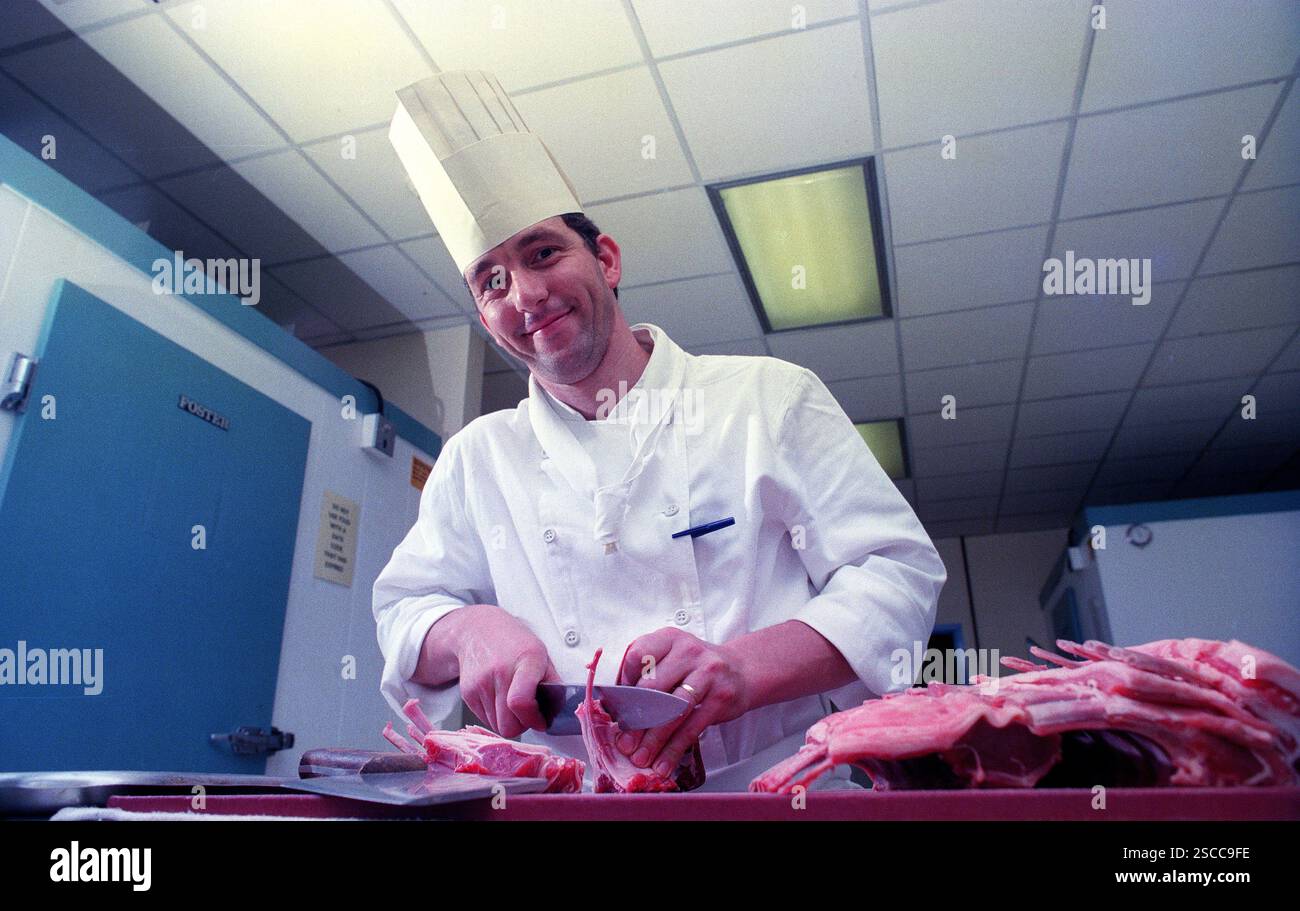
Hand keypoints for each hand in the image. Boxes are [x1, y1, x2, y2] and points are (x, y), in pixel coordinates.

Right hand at [448, 604, 559, 738]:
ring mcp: (480, 683)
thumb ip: (552, 683)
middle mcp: (500, 672)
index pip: (521, 702)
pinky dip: (495, 716)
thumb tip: (557, 713)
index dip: (533, 719)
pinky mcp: (467, 693)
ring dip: (508, 722)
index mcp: (526, 661)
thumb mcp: (541, 655)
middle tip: (527, 713)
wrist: (478, 630)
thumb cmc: (514, 643)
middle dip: (522, 725)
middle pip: (508, 725)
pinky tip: (499, 698)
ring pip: (496, 727)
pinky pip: (484, 721)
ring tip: (513, 702)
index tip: (541, 721)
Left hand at [614, 628, 749, 776]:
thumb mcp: (673, 656)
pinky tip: (664, 762)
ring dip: (654, 740)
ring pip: (673, 711)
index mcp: (669, 639)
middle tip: (624, 743)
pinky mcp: (721, 698)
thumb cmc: (696, 667)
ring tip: (640, 758)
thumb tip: (616, 710)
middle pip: (653, 687)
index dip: (623, 682)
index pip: (637, 655)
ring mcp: (707, 673)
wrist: (740, 670)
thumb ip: (648, 673)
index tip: (617, 706)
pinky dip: (675, 749)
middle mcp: (688, 652)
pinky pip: (692, 728)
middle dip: (635, 720)